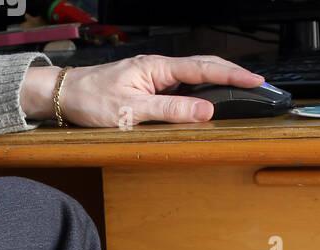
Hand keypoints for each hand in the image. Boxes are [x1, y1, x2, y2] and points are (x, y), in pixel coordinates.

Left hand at [20, 55, 265, 127]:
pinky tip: (203, 99)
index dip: (232, 76)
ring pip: (191, 77)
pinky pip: (177, 86)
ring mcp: (152, 76)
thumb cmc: (89, 100)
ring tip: (238, 91)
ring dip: (215, 82)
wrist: (63, 95)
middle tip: (256, 85)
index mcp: (157, 68)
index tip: (255, 81)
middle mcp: (157, 68)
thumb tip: (204, 112)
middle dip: (231, 75)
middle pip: (203, 68)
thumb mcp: (130, 111)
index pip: (204, 69)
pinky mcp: (145, 86)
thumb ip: (169, 111)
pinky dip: (195, 91)